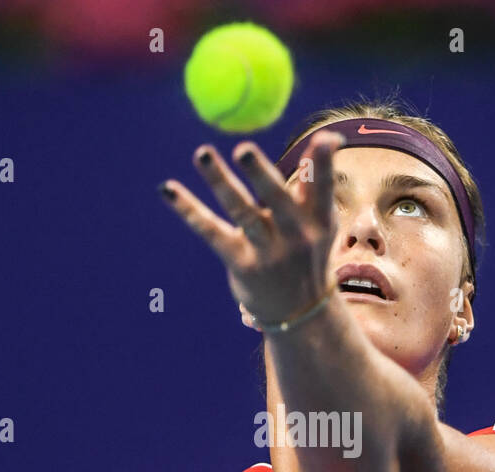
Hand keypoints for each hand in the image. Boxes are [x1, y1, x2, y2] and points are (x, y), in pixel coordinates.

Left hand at [159, 130, 344, 328]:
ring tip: (204, 154)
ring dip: (220, 181)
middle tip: (244, 150)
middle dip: (261, 175)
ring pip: (241, 211)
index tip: (324, 139)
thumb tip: (327, 137)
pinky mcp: (239, 262)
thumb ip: (316, 184)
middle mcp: (295, 236)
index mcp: (319, 221)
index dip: (323, 164)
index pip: (322, 188)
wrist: (299, 311)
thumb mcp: (320, 223)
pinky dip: (188, 209)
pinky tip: (168, 189)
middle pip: (277, 199)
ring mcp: (266, 251)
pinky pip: (210, 230)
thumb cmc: (307, 252)